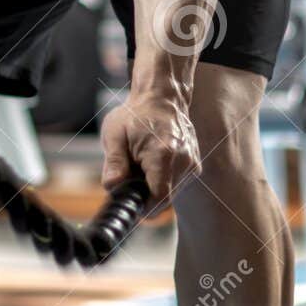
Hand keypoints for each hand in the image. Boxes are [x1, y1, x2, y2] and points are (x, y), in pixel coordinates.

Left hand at [99, 93, 200, 208]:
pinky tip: (151, 163)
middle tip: (128, 181)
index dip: (143, 207)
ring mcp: (192, 164)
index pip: (158, 197)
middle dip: (144, 196)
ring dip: (153, 188)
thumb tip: (111, 187)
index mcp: (164, 154)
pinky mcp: (194, 165)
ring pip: (171, 193)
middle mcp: (184, 162)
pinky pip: (176, 184)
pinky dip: (161, 180)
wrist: (161, 98)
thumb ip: (114, 163)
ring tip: (140, 165)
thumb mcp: (115, 135)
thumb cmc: (135, 114)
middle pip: (165, 198)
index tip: (129, 205)